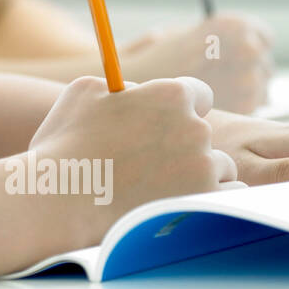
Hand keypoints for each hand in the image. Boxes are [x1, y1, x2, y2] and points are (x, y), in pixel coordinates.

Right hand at [26, 75, 239, 242]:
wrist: (60, 198)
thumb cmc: (65, 143)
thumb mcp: (84, 92)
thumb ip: (121, 86)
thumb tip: (137, 92)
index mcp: (170, 94)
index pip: (199, 94)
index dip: (182, 109)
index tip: (168, 123)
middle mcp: (194, 127)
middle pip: (204, 132)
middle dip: (183, 145)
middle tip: (153, 162)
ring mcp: (203, 166)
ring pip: (220, 166)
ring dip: (199, 174)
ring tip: (162, 186)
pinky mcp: (204, 201)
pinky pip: (227, 195)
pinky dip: (209, 199)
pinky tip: (181, 202)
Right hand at [120, 13, 273, 112]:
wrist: (134, 91)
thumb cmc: (148, 62)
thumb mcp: (177, 34)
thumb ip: (210, 38)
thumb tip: (226, 49)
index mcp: (234, 25)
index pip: (264, 38)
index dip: (246, 49)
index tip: (232, 59)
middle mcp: (248, 49)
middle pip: (263, 66)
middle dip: (244, 74)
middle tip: (216, 82)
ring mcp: (249, 81)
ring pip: (259, 91)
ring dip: (241, 95)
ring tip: (209, 99)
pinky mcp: (244, 109)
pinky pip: (249, 111)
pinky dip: (234, 113)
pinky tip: (209, 111)